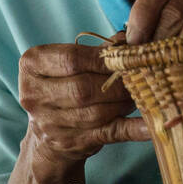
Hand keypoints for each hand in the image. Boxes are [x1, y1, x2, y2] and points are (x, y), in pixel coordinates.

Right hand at [18, 34, 150, 161]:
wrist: (48, 134)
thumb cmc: (65, 86)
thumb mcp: (69, 64)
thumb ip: (98, 51)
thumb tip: (133, 39)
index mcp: (31, 66)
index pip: (71, 59)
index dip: (103, 58)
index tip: (127, 56)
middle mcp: (33, 95)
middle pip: (83, 88)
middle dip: (116, 83)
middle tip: (139, 77)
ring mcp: (49, 124)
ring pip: (96, 112)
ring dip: (124, 103)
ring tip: (140, 94)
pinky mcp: (70, 144)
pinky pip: (108, 134)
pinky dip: (132, 129)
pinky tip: (151, 126)